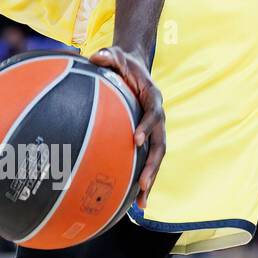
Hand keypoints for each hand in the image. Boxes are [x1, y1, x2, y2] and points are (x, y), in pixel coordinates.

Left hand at [89, 46, 165, 209]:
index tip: (137, 139)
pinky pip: (148, 159)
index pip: (154, 113)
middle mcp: (158, 116)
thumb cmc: (122, 62)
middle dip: (153, 166)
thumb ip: (108, 55)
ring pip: (157, 158)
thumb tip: (95, 57)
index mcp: (153, 97)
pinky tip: (133, 200)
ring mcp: (154, 129)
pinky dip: (143, 177)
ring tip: (142, 203)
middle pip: (161, 144)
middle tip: (143, 184)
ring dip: (151, 179)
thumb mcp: (115, 54)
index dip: (148, 126)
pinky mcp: (147, 137)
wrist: (133, 66)